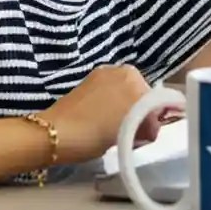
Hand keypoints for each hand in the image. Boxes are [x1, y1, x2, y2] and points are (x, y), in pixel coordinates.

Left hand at [40, 65, 167, 162]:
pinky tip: (104, 125)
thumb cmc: (94, 133)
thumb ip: (146, 123)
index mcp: (133, 76)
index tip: (144, 139)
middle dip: (140, 116)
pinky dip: (112, 110)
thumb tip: (149, 126)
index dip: (153, 123)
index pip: (156, 101)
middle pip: (141, 96)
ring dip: (126, 114)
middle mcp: (119, 70)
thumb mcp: (128, 131)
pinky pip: (111, 98)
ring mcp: (102, 75)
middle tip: (131, 138)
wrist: (54, 134)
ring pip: (126, 97)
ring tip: (116, 133)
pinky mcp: (88, 84)